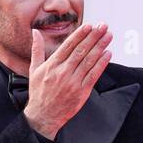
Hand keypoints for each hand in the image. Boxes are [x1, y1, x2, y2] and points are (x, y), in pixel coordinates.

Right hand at [23, 22, 112, 138]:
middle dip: (93, 37)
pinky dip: (101, 64)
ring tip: (108, 36)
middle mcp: (63, 72)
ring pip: (89, 61)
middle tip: (103, 26)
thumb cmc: (39, 93)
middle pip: (81, 50)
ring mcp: (73, 82)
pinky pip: (93, 75)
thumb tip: (35, 32)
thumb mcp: (34, 69)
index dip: (80, 34)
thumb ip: (37, 49)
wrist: (43, 116)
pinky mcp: (81, 92)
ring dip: (100, 47)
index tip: (89, 25)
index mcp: (52, 65)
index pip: (69, 45)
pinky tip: (108, 54)